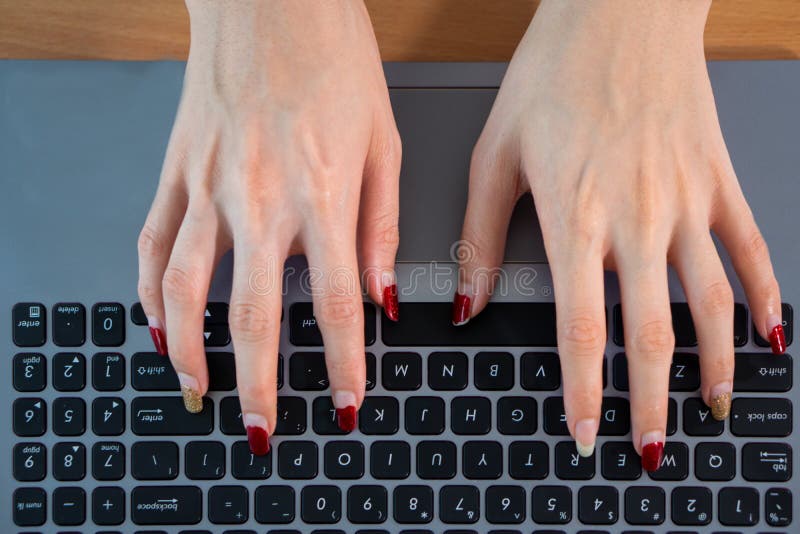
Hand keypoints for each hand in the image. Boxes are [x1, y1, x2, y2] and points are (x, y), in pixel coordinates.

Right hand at [137, 0, 400, 452]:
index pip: (334, 304)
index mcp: (322, 193)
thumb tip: (386, 294)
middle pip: (253, 315)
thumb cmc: (334, 57)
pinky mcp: (175, 169)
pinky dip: (147, 291)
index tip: (347, 406)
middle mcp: (259, 197)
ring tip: (201, 391)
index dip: (342, 366)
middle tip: (262, 432)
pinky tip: (157, 324)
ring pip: (186, 288)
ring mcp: (208, 184)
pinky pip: (151, 241)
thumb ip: (382, 227)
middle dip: (258, 386)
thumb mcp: (384, 141)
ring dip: (192, 350)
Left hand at [455, 0, 783, 468]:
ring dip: (713, 364)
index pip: (581, 329)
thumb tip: (466, 303)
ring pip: (709, 301)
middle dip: (650, 401)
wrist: (621, 9)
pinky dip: (765, 294)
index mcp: (573, 216)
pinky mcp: (717, 178)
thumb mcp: (494, 152)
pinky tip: (769, 334)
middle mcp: (634, 217)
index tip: (587, 433)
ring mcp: (684, 200)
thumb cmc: (552, 73)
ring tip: (714, 409)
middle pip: (649, 331)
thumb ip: (480, 236)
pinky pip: (750, 246)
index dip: (585, 391)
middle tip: (653, 449)